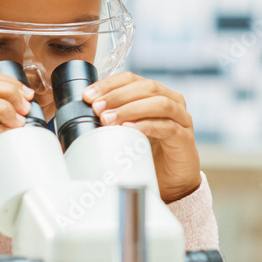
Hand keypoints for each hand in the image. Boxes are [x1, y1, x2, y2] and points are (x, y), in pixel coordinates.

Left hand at [83, 72, 200, 202]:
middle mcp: (171, 101)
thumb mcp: (126, 133)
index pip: (131, 79)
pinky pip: (167, 126)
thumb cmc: (148, 154)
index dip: (109, 84)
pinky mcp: (185, 137)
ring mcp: (181, 118)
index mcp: (155, 94)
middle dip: (117, 95)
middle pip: (146, 87)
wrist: (172, 182)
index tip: (88, 95)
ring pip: (158, 103)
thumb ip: (110, 122)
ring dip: (130, 109)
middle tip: (96, 108)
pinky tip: (129, 130)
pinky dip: (146, 126)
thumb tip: (77, 122)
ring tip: (109, 119)